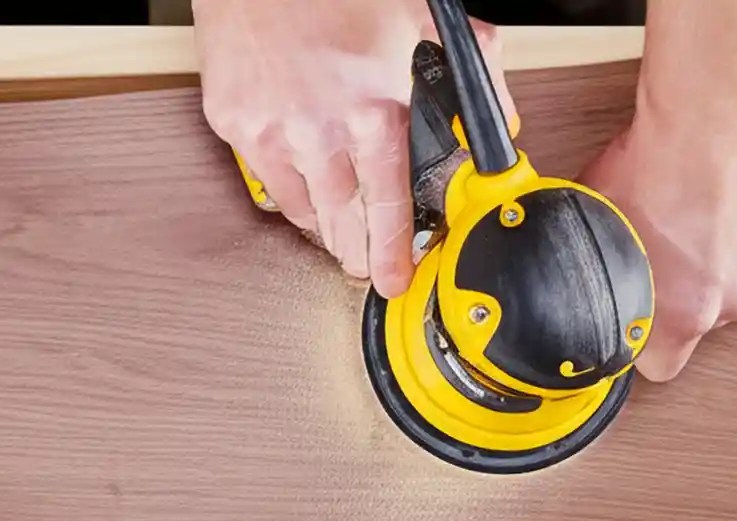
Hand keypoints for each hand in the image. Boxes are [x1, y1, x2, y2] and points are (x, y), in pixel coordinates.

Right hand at [193, 0, 514, 297]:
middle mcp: (321, 133)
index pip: (388, 210)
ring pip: (304, 211)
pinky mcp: (237, 127)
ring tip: (340, 230)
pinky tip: (306, 190)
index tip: (395, 278)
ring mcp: (273, 135)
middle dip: (357, 254)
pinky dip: (290, 194)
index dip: (392, 255)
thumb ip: (475, 74)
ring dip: (326, 227)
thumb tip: (499, 121)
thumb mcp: (425, 21)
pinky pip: (268, 183)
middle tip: (365, 266)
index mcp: (374, 112)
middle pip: (343, 224)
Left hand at [578, 96, 736, 381]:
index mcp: (685, 314)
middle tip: (647, 260)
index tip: (627, 326)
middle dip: (668, 302)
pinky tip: (702, 214)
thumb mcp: (593, 226)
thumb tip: (562, 275)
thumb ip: (587, 269)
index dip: (639, 348)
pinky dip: (724, 246)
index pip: (660, 370)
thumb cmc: (653, 167)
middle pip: (691, 326)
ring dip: (699, 273)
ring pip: (719, 292)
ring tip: (676, 230)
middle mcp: (730, 302)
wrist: (707, 117)